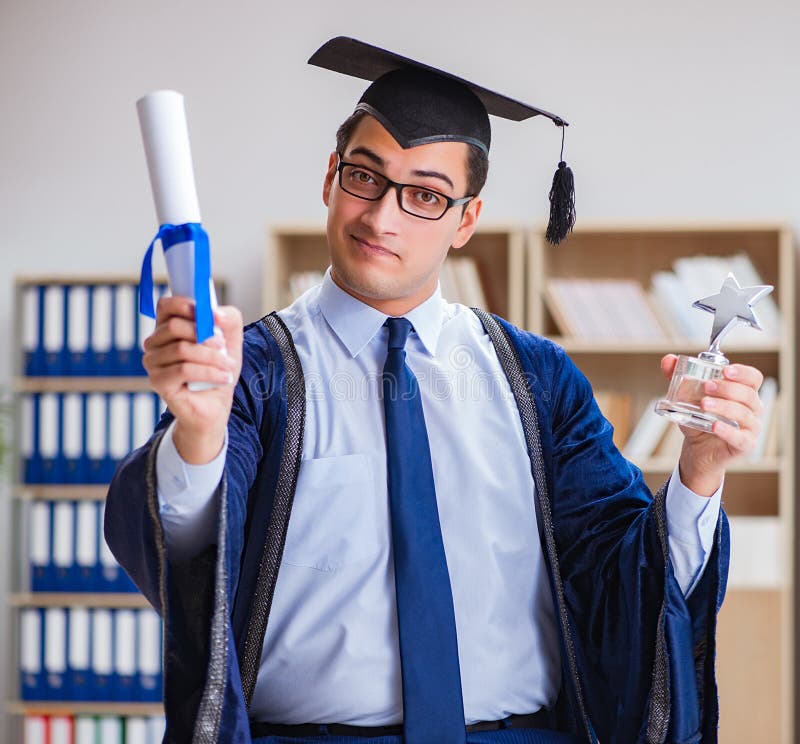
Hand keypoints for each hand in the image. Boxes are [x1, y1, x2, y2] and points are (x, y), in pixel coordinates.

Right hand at [142, 296, 242, 462]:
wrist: (214, 406)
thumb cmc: (217, 369)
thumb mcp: (231, 341)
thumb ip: (229, 320)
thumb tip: (216, 314)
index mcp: (168, 327)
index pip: (166, 305)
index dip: (186, 305)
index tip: (209, 315)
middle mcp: (154, 342)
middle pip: (175, 326)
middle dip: (205, 335)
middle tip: (223, 347)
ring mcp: (152, 362)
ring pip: (182, 349)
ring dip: (212, 358)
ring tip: (228, 367)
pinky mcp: (158, 381)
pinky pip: (183, 370)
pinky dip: (209, 373)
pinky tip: (222, 378)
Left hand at [660, 354, 764, 495]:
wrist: (697, 449)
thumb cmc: (699, 420)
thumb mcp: (686, 398)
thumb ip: (678, 378)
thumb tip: (668, 360)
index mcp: (743, 393)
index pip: (753, 378)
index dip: (743, 372)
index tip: (724, 370)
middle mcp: (752, 409)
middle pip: (749, 394)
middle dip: (727, 388)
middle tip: (707, 387)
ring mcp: (751, 428)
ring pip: (744, 414)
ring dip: (724, 407)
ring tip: (704, 404)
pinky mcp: (745, 445)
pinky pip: (741, 437)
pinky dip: (727, 431)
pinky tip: (714, 426)